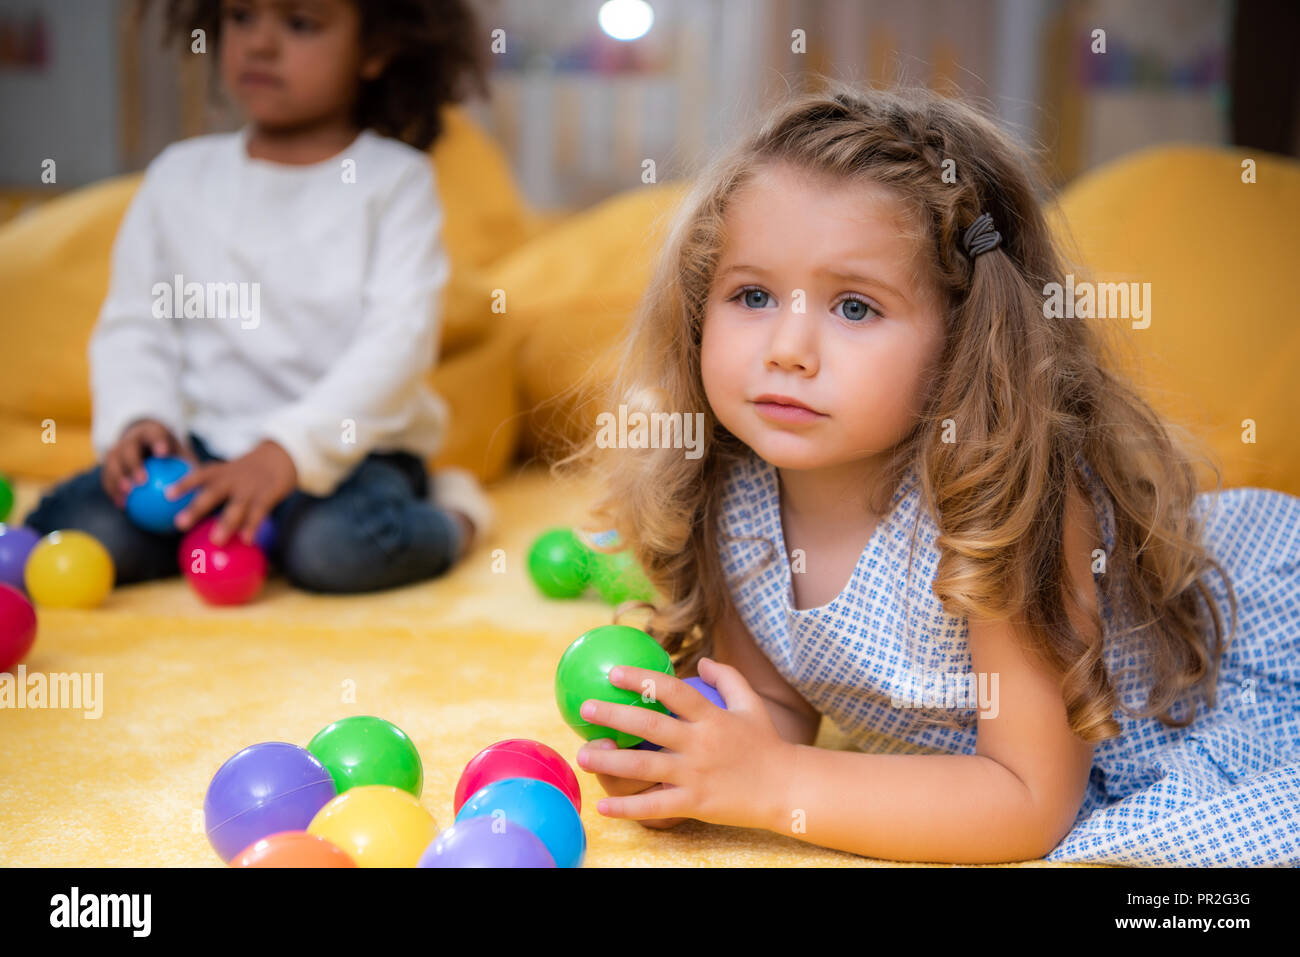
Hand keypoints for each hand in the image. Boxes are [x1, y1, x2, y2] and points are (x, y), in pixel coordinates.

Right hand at [102, 419, 193, 507]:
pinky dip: (113, 490)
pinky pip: (108, 477)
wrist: (144, 445)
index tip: (163, 453)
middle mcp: (131, 439)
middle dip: (133, 463)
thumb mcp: (182, 456)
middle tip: (141, 481)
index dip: (158, 441)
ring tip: (127, 496)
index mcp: (152, 432)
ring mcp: (117, 450)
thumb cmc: (170, 454)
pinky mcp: (108, 463)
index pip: (155, 434)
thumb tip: (207, 490)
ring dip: (118, 479)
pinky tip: (122, 506)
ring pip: (113, 463)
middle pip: (129, 449)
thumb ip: (191, 468)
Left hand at [168, 439, 297, 545]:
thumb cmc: (249, 472)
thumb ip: (214, 490)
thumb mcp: (230, 473)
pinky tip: (247, 540)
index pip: (200, 475)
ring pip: (236, 506)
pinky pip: (259, 512)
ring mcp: (251, 487)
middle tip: (180, 524)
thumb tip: (191, 517)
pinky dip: (252, 526)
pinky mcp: (268, 495)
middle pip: (213, 493)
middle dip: (196, 508)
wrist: (282, 456)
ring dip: (226, 523)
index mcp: (222, 472)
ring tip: (216, 541)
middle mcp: (234, 479)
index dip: (183, 484)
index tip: (167, 496)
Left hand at [575, 657, 794, 831]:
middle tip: (585, 709)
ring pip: (644, 767)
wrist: (787, 788)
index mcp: (711, 717)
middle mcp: (700, 743)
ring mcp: (696, 775)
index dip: (641, 679)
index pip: (672, 690)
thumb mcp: (751, 705)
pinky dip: (627, 807)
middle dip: (613, 716)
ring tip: (582, 754)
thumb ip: (728, 678)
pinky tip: (602, 806)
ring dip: (609, 761)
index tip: (613, 673)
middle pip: (649, 727)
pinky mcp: (695, 803)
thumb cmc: (767, 745)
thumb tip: (701, 661)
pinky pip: (656, 805)